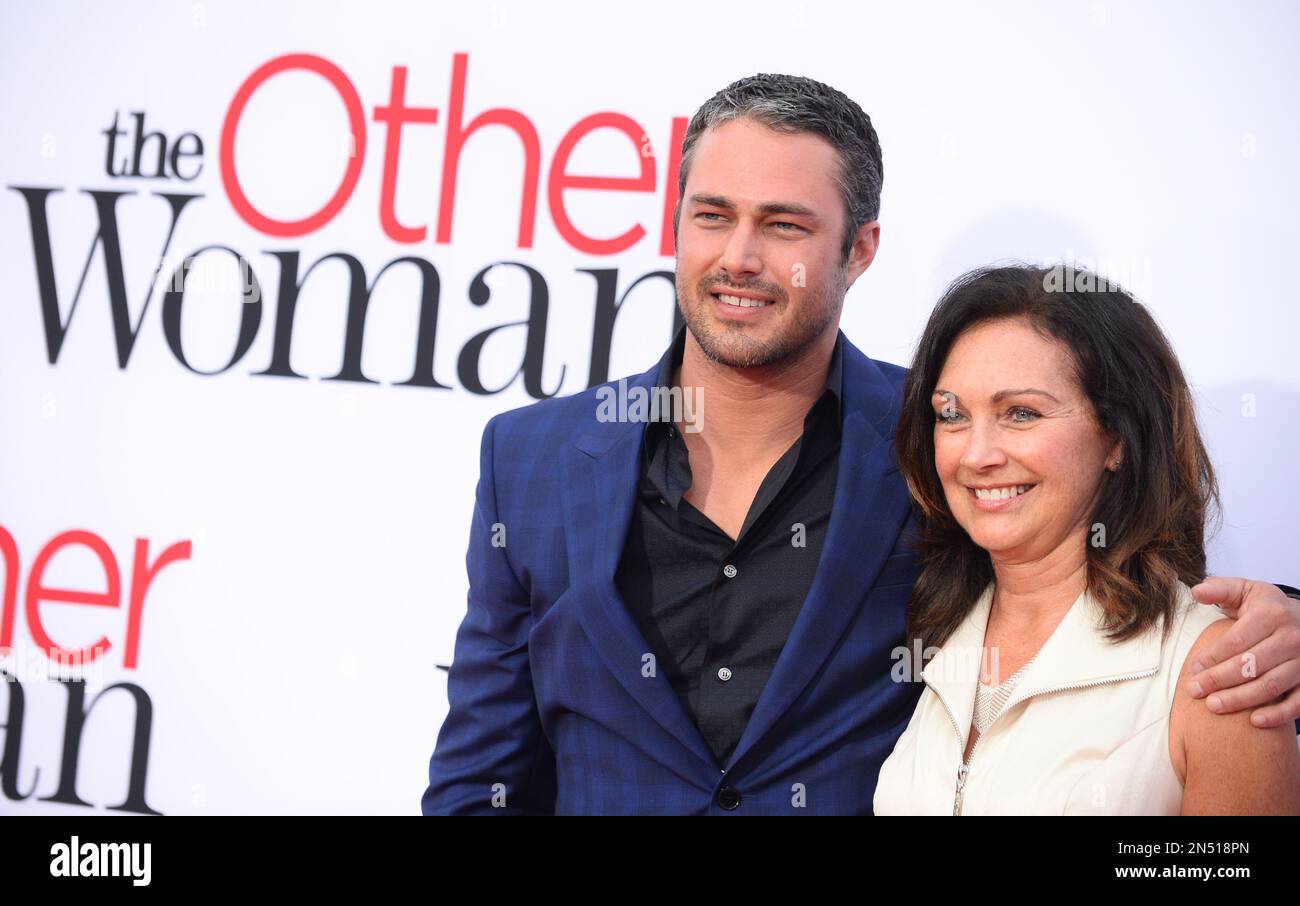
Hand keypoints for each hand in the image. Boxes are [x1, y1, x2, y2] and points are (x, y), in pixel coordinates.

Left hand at [1186, 576, 1299, 727]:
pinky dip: (1278, 715)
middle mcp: (1292, 638)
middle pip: (1250, 665)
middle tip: (1194, 691)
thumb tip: (1197, 591)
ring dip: (1240, 699)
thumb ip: (1220, 589)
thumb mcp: (1245, 591)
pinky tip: (1255, 721)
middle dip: (1218, 680)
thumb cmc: (1266, 608)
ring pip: (1270, 685)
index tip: (1193, 669)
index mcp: (1272, 614)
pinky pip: (1297, 702)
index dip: (1212, 657)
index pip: (1236, 641)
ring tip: (1213, 706)